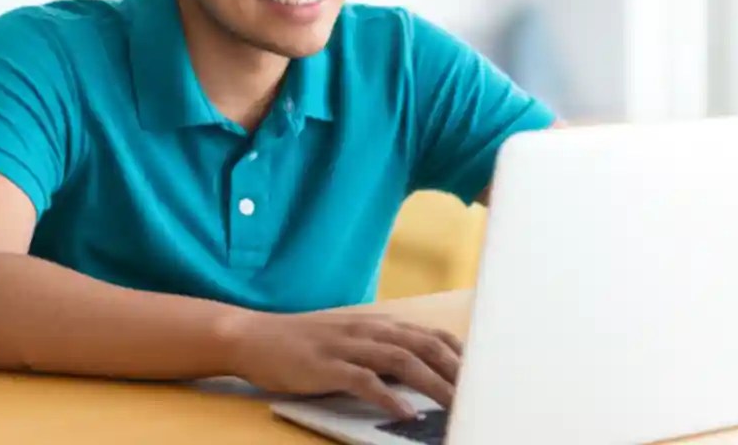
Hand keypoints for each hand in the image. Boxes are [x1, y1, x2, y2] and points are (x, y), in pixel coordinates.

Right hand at [222, 311, 463, 418]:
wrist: (253, 337)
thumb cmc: (303, 344)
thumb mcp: (347, 340)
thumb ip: (379, 351)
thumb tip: (416, 374)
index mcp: (376, 325)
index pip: (429, 334)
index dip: (458, 352)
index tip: (483, 372)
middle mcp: (367, 331)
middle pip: (423, 346)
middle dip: (455, 369)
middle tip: (481, 392)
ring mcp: (347, 347)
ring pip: (401, 360)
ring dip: (432, 383)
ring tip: (454, 404)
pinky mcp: (326, 366)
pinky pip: (363, 380)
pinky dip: (387, 396)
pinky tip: (404, 412)